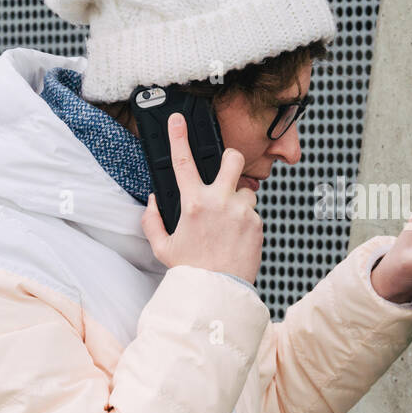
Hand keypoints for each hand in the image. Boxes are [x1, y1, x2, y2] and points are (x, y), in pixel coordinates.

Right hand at [142, 112, 263, 283]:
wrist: (218, 293)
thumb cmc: (190, 270)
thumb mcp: (162, 247)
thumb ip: (153, 220)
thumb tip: (154, 200)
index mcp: (193, 204)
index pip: (183, 162)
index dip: (178, 137)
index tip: (177, 120)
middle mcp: (220, 202)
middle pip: (234, 160)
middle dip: (231, 158)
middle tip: (227, 170)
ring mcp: (242, 212)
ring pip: (246, 191)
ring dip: (239, 200)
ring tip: (228, 222)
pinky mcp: (258, 224)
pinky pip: (253, 214)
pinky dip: (246, 222)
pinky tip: (236, 238)